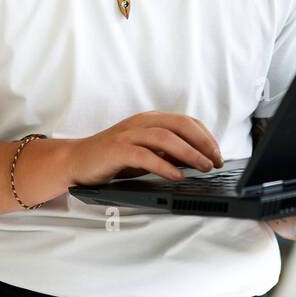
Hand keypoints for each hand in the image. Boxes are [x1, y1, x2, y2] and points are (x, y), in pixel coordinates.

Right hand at [66, 111, 224, 186]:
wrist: (76, 161)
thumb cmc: (113, 158)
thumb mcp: (146, 152)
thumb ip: (167, 152)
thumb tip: (197, 160)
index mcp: (151, 120)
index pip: (187, 121)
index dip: (206, 136)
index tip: (219, 154)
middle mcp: (141, 122)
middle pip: (181, 125)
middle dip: (203, 143)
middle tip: (217, 161)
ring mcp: (128, 135)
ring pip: (166, 137)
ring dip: (189, 153)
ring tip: (204, 168)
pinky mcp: (117, 150)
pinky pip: (145, 155)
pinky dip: (164, 165)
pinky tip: (176, 176)